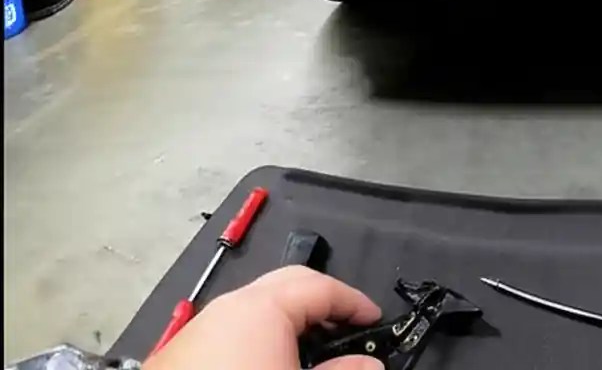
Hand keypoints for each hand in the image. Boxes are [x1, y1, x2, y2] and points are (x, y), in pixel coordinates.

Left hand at [143, 265, 383, 369]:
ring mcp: (200, 328)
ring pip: (256, 307)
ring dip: (290, 322)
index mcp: (264, 308)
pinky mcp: (180, 354)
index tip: (375, 321)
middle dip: (322, 302)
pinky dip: (260, 338)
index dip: (355, 303)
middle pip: (288, 285)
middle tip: (349, 328)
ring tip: (312, 354)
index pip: (322, 287)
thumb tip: (369, 365)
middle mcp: (230, 306)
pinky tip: (266, 366)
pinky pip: (231, 330)